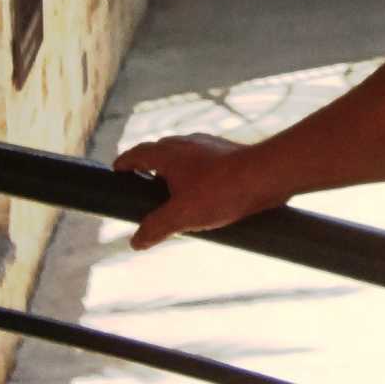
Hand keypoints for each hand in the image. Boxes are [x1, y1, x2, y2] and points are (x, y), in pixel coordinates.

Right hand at [113, 133, 272, 249]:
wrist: (267, 174)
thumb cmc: (222, 190)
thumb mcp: (181, 215)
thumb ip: (155, 228)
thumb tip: (135, 242)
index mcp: (169, 153)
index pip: (138, 153)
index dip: (125, 163)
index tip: (116, 171)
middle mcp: (187, 143)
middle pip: (159, 152)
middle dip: (147, 168)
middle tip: (141, 188)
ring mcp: (209, 146)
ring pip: (183, 157)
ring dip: (173, 172)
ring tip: (171, 197)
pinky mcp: (228, 154)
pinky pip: (203, 162)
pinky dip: (195, 175)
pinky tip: (202, 196)